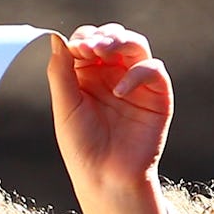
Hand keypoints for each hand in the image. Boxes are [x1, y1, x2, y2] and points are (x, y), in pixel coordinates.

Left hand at [47, 24, 172, 213]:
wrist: (106, 177)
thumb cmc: (82, 147)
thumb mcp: (65, 107)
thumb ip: (61, 72)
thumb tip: (56, 38)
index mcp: (87, 76)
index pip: (88, 43)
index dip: (83, 39)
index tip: (75, 48)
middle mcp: (112, 75)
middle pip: (113, 39)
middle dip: (103, 36)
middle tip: (91, 48)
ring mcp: (135, 83)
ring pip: (136, 46)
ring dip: (121, 42)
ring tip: (103, 52)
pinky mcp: (157, 95)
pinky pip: (153, 69)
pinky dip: (138, 72)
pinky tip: (119, 90)